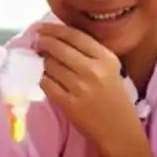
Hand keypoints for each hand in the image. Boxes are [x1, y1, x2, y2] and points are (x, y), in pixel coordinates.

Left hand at [35, 23, 137, 144]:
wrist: (119, 130)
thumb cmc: (114, 97)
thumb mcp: (111, 68)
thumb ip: (90, 52)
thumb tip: (58, 37)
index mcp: (105, 58)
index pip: (74, 35)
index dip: (54, 29)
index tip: (42, 27)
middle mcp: (93, 70)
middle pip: (58, 48)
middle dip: (43, 42)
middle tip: (37, 42)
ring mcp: (80, 87)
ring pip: (50, 65)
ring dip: (42, 61)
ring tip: (41, 61)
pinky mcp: (69, 103)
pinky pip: (46, 84)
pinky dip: (42, 78)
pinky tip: (45, 77)